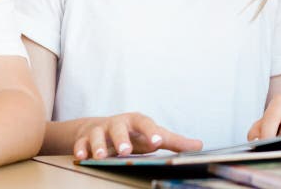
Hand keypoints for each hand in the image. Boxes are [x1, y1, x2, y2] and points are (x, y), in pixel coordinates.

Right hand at [73, 112, 202, 159]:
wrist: (101, 126)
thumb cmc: (132, 133)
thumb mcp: (150, 136)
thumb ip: (172, 141)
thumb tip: (199, 145)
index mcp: (135, 121)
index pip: (145, 122)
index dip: (151, 131)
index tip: (157, 140)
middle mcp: (117, 123)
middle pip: (118, 127)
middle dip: (122, 138)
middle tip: (126, 151)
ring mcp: (100, 130)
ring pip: (97, 135)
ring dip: (99, 145)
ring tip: (101, 156)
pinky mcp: (85, 139)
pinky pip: (81, 144)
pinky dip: (81, 150)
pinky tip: (82, 158)